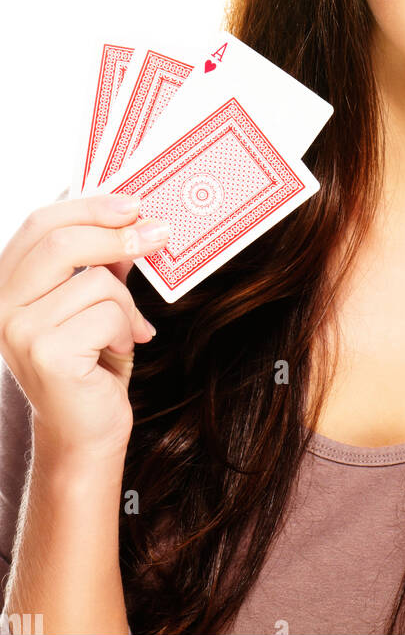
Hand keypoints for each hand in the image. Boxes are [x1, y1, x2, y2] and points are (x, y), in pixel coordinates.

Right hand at [0, 193, 165, 462]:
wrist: (84, 432)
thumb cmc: (90, 361)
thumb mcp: (93, 299)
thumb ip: (101, 258)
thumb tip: (133, 215)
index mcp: (7, 283)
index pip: (40, 223)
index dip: (88, 205)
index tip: (133, 202)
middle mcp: (1, 305)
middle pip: (62, 242)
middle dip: (118, 235)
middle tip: (158, 236)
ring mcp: (19, 331)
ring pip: (96, 281)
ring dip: (127, 304)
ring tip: (126, 330)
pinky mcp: (46, 354)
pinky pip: (107, 314)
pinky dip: (127, 328)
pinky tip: (119, 349)